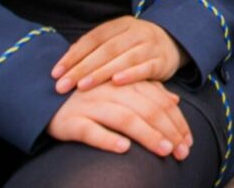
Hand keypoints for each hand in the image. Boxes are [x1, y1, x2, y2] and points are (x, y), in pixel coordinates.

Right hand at [47, 80, 192, 159]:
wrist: (45, 97)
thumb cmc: (89, 96)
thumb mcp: (119, 90)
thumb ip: (147, 92)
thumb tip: (174, 100)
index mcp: (124, 82)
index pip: (158, 101)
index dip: (176, 121)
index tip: (188, 141)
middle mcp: (109, 90)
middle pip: (146, 108)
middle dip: (168, 130)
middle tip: (182, 151)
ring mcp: (90, 105)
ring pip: (124, 118)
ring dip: (147, 135)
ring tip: (164, 150)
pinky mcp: (71, 122)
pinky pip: (91, 131)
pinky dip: (107, 139)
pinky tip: (123, 149)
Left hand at [53, 16, 182, 92]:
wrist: (175, 43)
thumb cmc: (137, 47)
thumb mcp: (118, 41)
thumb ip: (95, 49)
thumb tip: (66, 60)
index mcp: (121, 24)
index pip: (93, 38)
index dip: (73, 54)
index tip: (55, 73)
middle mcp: (136, 31)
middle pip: (105, 49)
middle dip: (82, 68)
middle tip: (62, 85)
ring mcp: (150, 45)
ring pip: (123, 58)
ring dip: (101, 73)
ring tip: (82, 87)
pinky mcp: (162, 60)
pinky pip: (145, 67)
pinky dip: (131, 74)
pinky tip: (116, 83)